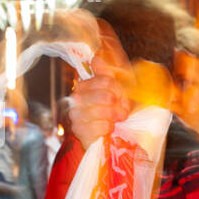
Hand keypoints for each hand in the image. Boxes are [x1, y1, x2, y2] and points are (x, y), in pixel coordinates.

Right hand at [67, 20, 134, 149]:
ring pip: (104, 110)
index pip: (106, 80)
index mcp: (86, 86)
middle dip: (120, 104)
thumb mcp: (114, 91)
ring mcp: (76, 114)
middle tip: (121, 111)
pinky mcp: (79, 131)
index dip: (119, 90)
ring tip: (115, 120)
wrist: (106, 140)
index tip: (121, 98)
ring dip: (115, 116)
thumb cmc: (111, 114)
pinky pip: (101, 125)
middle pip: (107, 95)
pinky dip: (109, 128)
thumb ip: (107, 74)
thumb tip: (96, 58)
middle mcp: (77, 98)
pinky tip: (107, 129)